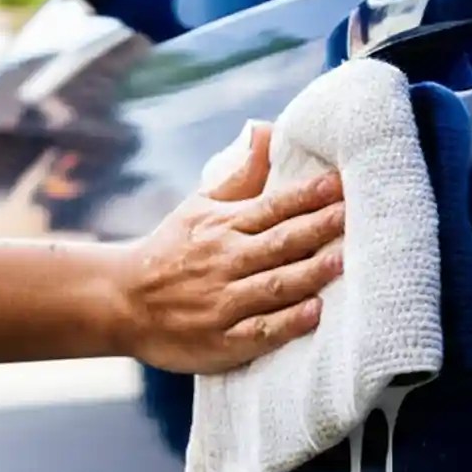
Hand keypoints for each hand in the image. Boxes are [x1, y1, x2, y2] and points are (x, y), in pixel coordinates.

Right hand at [117, 124, 344, 373]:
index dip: (306, 195)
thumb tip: (267, 130)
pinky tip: (313, 313)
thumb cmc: (171, 251)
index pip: (272, 206)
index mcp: (223, 227)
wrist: (121, 302)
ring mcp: (222, 302)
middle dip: (315, 229)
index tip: (338, 184)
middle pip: (277, 243)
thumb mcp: (199, 206)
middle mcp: (224, 261)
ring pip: (272, 286)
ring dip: (307, 273)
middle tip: (350, 216)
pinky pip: (258, 332)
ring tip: (341, 261)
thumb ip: (241, 176)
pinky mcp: (220, 341)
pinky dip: (286, 323)